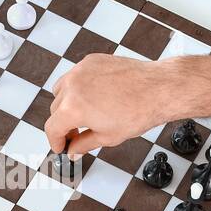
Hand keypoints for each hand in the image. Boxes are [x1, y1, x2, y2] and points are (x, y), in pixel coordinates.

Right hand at [45, 53, 178, 154]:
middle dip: (63, 124)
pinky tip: (95, 97)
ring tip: (84, 114)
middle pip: (55, 109)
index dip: (55, 141)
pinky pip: (76, 75)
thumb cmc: (139, 111)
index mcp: (73, 108)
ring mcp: (81, 70)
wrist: (158, 88)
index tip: (61, 146)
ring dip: (67, 104)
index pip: (52, 127)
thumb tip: (74, 150)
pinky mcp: (91, 61)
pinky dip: (79, 87)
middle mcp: (73, 86)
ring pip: (62, 89)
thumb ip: (83, 144)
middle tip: (75, 135)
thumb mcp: (107, 137)